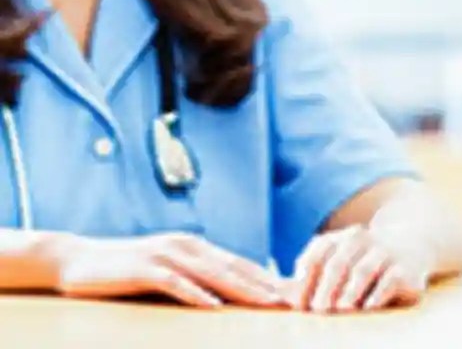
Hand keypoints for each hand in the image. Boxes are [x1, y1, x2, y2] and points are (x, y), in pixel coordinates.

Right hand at [54, 232, 286, 308]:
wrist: (76, 260)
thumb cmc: (125, 271)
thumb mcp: (168, 271)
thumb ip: (196, 278)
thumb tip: (227, 296)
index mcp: (196, 248)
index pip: (240, 264)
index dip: (268, 279)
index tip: (294, 293)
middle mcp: (186, 247)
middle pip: (234, 268)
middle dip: (266, 285)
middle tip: (292, 300)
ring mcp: (165, 255)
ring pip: (212, 273)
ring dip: (242, 289)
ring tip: (267, 303)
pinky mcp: (143, 268)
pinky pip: (174, 282)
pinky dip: (195, 293)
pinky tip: (212, 305)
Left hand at [289, 225, 428, 312]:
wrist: (412, 247)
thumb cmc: (363, 263)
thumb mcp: (337, 262)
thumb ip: (307, 279)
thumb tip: (273, 297)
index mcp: (339, 238)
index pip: (315, 256)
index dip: (304, 282)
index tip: (299, 305)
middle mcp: (361, 240)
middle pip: (337, 264)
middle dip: (325, 289)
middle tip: (318, 311)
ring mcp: (385, 251)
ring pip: (363, 270)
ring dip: (349, 292)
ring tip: (341, 309)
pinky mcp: (405, 267)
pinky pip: (390, 280)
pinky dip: (377, 295)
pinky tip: (367, 308)